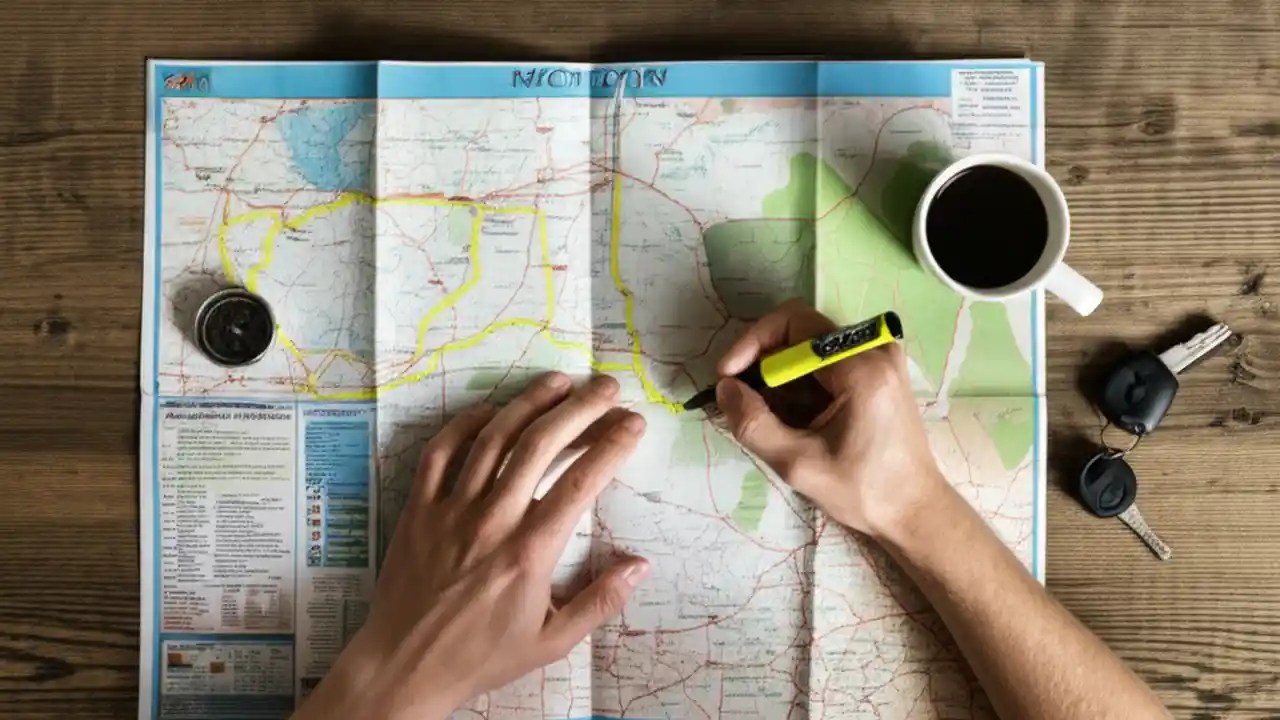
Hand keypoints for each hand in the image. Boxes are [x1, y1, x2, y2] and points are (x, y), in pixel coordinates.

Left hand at [296, 374, 649, 719]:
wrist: (405, 667)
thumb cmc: (481, 657)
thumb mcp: (551, 642)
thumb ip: (599, 602)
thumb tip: (640, 565)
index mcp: (529, 553)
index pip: (581, 483)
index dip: (611, 445)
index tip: (632, 423)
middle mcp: (492, 521)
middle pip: (540, 446)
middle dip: (579, 409)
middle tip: (606, 388)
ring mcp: (451, 510)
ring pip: (493, 439)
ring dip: (529, 403)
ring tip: (559, 382)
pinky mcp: (418, 509)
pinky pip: (440, 452)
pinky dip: (466, 424)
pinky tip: (492, 410)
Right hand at [715, 300, 944, 537]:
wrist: (915, 510)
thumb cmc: (864, 492)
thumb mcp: (799, 466)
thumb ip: (755, 425)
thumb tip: (724, 389)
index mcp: (861, 367)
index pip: (792, 324)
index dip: (751, 344)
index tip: (727, 377)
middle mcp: (875, 349)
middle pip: (800, 330)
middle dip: (762, 361)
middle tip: (739, 397)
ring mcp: (880, 357)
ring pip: (810, 346)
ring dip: (779, 374)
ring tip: (764, 413)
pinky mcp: (878, 371)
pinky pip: (827, 360)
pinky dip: (800, 381)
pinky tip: (790, 416)